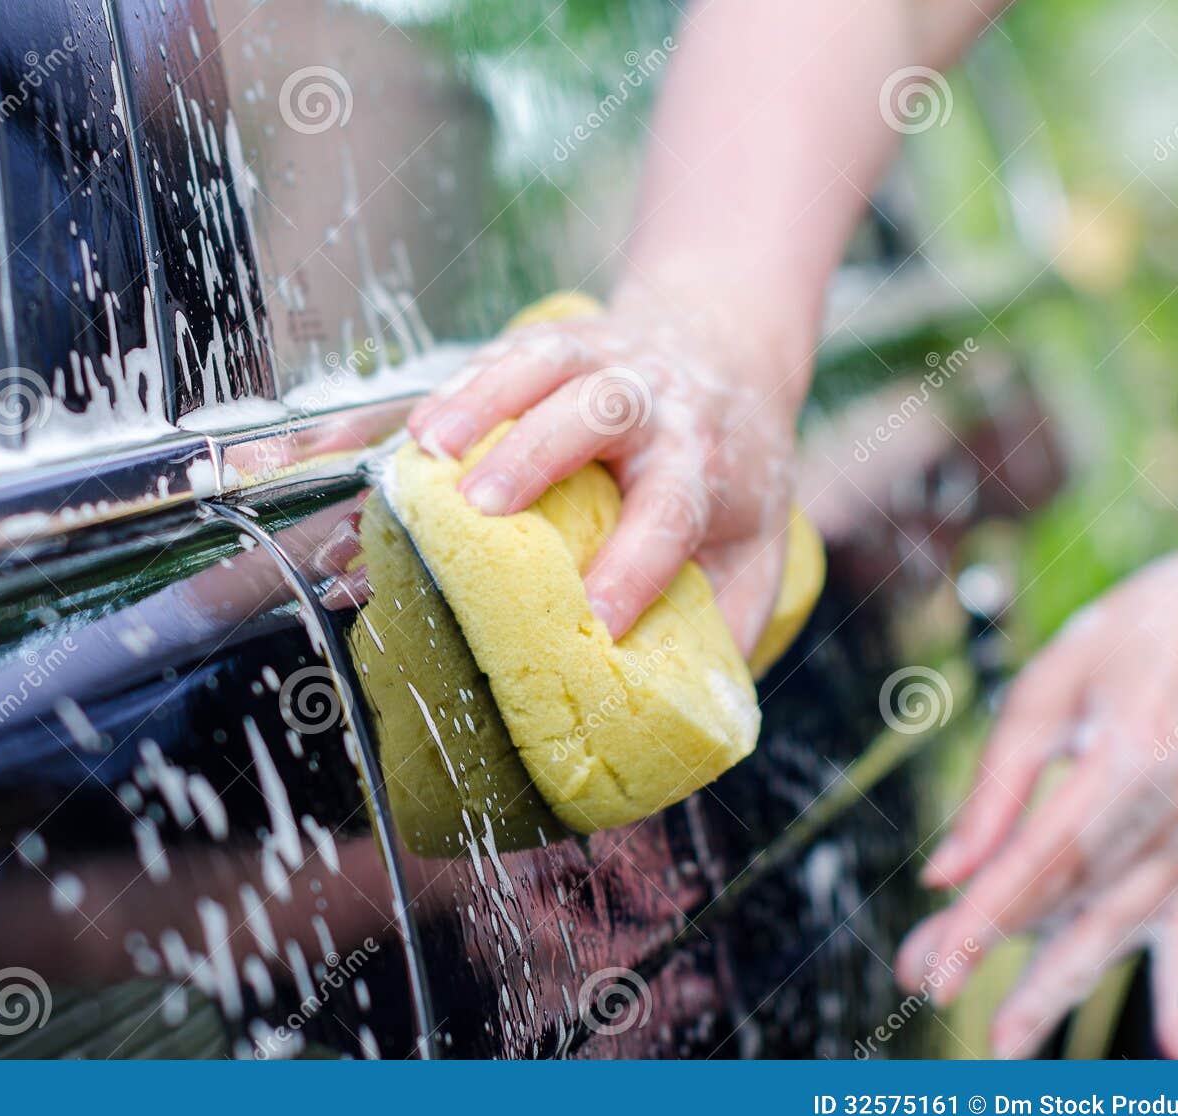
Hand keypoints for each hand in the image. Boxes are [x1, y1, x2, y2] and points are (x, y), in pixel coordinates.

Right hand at [405, 283, 810, 645]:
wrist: (729, 345)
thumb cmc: (732, 464)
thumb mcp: (759, 544)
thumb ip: (729, 621)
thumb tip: (688, 711)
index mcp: (706, 462)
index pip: (673, 513)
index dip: (636, 566)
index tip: (596, 620)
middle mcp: (659, 402)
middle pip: (602, 411)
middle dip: (537, 454)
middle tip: (479, 506)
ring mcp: (606, 359)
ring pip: (547, 363)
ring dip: (482, 401)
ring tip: (427, 448)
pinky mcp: (559, 341)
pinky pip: (505, 352)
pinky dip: (458, 386)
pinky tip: (418, 425)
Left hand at [896, 529, 1177, 1057]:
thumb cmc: (1134, 634)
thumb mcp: (1048, 685)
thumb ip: (998, 784)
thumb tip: (946, 872)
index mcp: (1127, 760)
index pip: (1039, 863)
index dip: (983, 923)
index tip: (935, 967)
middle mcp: (1174, 809)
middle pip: (1076, 905)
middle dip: (1003, 963)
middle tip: (935, 998)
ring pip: (1127, 926)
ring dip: (1064, 985)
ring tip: (1007, 1041)